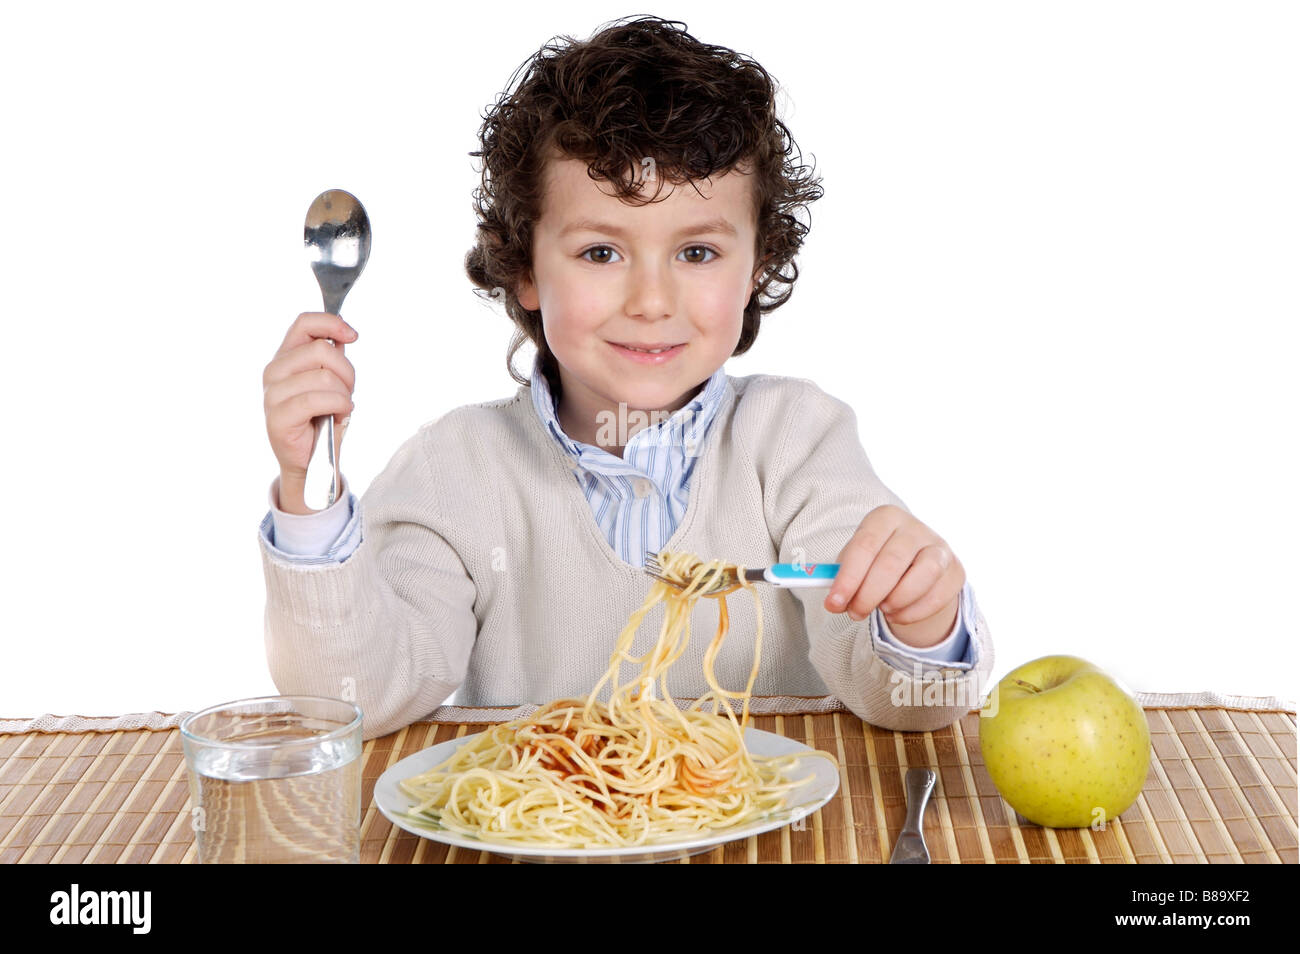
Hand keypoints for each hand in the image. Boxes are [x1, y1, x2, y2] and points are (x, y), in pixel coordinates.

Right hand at [263, 312, 356, 511]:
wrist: (312, 459)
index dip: (332, 323)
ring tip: (341, 407)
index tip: (353, 336)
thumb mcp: (332, 381)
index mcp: (286, 356)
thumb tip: (344, 334)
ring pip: (323, 376)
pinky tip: (339, 415)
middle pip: (321, 349)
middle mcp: (274, 370)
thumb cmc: (322, 418)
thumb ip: (332, 358)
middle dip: (347, 371)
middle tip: (348, 391)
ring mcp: (272, 393)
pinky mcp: (278, 416)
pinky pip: (318, 400)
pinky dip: (338, 406)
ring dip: (344, 393)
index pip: (305, 323)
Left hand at [822, 505, 963, 647]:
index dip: (848, 577)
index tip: (834, 602)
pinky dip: (914, 612)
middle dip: (868, 594)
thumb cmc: (876, 562)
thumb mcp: (855, 562)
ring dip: (896, 600)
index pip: (865, 545)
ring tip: (881, 609)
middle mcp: (914, 527)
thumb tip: (833, 601)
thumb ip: (841, 578)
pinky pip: (937, 595)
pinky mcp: (956, 570)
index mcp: (885, 517)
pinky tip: (897, 615)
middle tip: (854, 612)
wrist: (914, 566)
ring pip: (923, 575)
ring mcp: (940, 547)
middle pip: (892, 562)